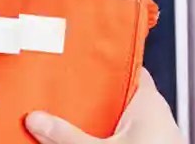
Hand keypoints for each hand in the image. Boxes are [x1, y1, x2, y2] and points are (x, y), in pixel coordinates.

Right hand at [25, 69, 182, 143]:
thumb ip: (67, 135)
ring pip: (121, 121)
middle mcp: (157, 117)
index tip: (80, 59)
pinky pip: (126, 138)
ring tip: (71, 120)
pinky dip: (108, 139)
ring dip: (99, 122)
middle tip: (64, 93)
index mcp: (149, 102)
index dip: (104, 63)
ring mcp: (156, 137)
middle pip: (119, 96)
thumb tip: (38, 120)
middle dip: (92, 98)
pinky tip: (87, 142)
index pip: (128, 68)